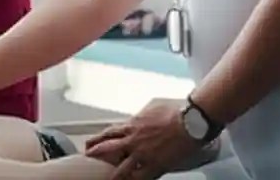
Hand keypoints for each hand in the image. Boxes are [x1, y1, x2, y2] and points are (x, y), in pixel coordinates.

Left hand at [85, 99, 200, 178]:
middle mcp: (133, 141)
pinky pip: (142, 178)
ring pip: (121, 169)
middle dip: (95, 153)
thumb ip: (141, 117)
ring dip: (113, 175)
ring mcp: (143, 155)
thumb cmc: (175, 112)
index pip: (108, 134)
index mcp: (132, 126)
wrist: (191, 122)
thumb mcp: (151, 108)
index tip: (90, 143)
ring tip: (109, 179)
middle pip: (107, 149)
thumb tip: (137, 119)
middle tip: (89, 157)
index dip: (97, 139)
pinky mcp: (156, 166)